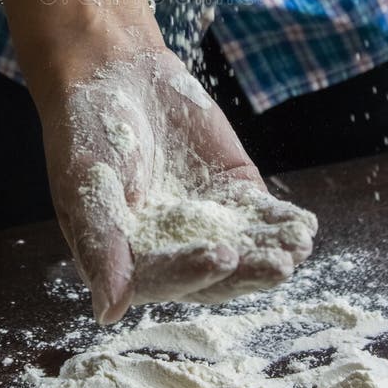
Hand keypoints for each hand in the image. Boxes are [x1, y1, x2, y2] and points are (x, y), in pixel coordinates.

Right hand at [41, 37, 316, 323]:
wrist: (115, 74)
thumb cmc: (85, 131)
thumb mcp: (86, 185)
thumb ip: (100, 244)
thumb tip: (108, 313)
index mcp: (127, 259)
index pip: (165, 278)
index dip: (193, 271)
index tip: (221, 257)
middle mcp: (168, 249)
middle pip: (213, 273)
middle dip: (246, 271)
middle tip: (277, 266)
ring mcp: (203, 221)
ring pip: (242, 247)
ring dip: (271, 252)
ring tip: (297, 248)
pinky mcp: (230, 191)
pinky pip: (258, 214)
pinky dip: (280, 221)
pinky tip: (303, 227)